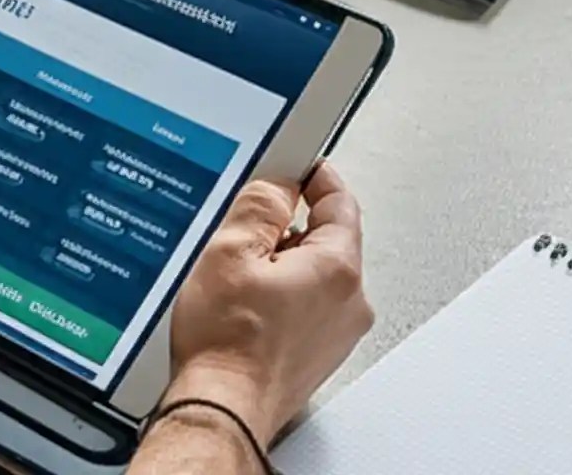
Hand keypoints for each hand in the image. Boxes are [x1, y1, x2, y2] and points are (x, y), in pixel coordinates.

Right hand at [160, 163, 372, 445]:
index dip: (313, 176)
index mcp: (337, 268)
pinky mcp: (318, 355)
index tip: (297, 166)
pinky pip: (305, 308)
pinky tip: (243, 310)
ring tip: (236, 282)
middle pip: (325, 240)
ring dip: (281, 268)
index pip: (339, 201)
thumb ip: (259, 206)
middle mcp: (349, 302)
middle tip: (243, 235)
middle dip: (287, 229)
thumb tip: (276, 184)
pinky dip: (280, 300)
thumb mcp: (228, 251)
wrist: (222, 405)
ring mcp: (337, 332)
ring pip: (314, 277)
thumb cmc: (225, 343)